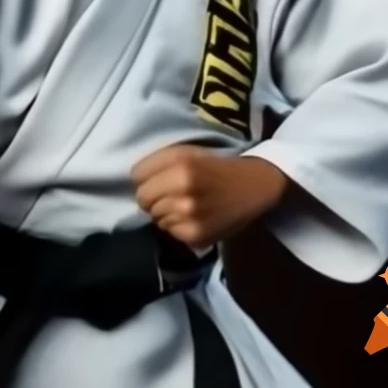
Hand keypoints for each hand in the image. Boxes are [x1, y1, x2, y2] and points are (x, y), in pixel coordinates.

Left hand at [131, 144, 288, 248]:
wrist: (253, 187)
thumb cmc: (215, 166)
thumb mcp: (187, 152)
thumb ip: (159, 162)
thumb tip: (135, 181)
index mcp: (180, 163)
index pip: (136, 176)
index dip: (144, 177)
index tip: (155, 178)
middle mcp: (182, 189)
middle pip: (142, 198)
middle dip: (151, 196)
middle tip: (168, 193)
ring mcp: (189, 215)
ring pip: (155, 217)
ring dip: (163, 212)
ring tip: (184, 204)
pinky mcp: (196, 236)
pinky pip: (169, 231)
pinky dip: (176, 226)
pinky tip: (192, 217)